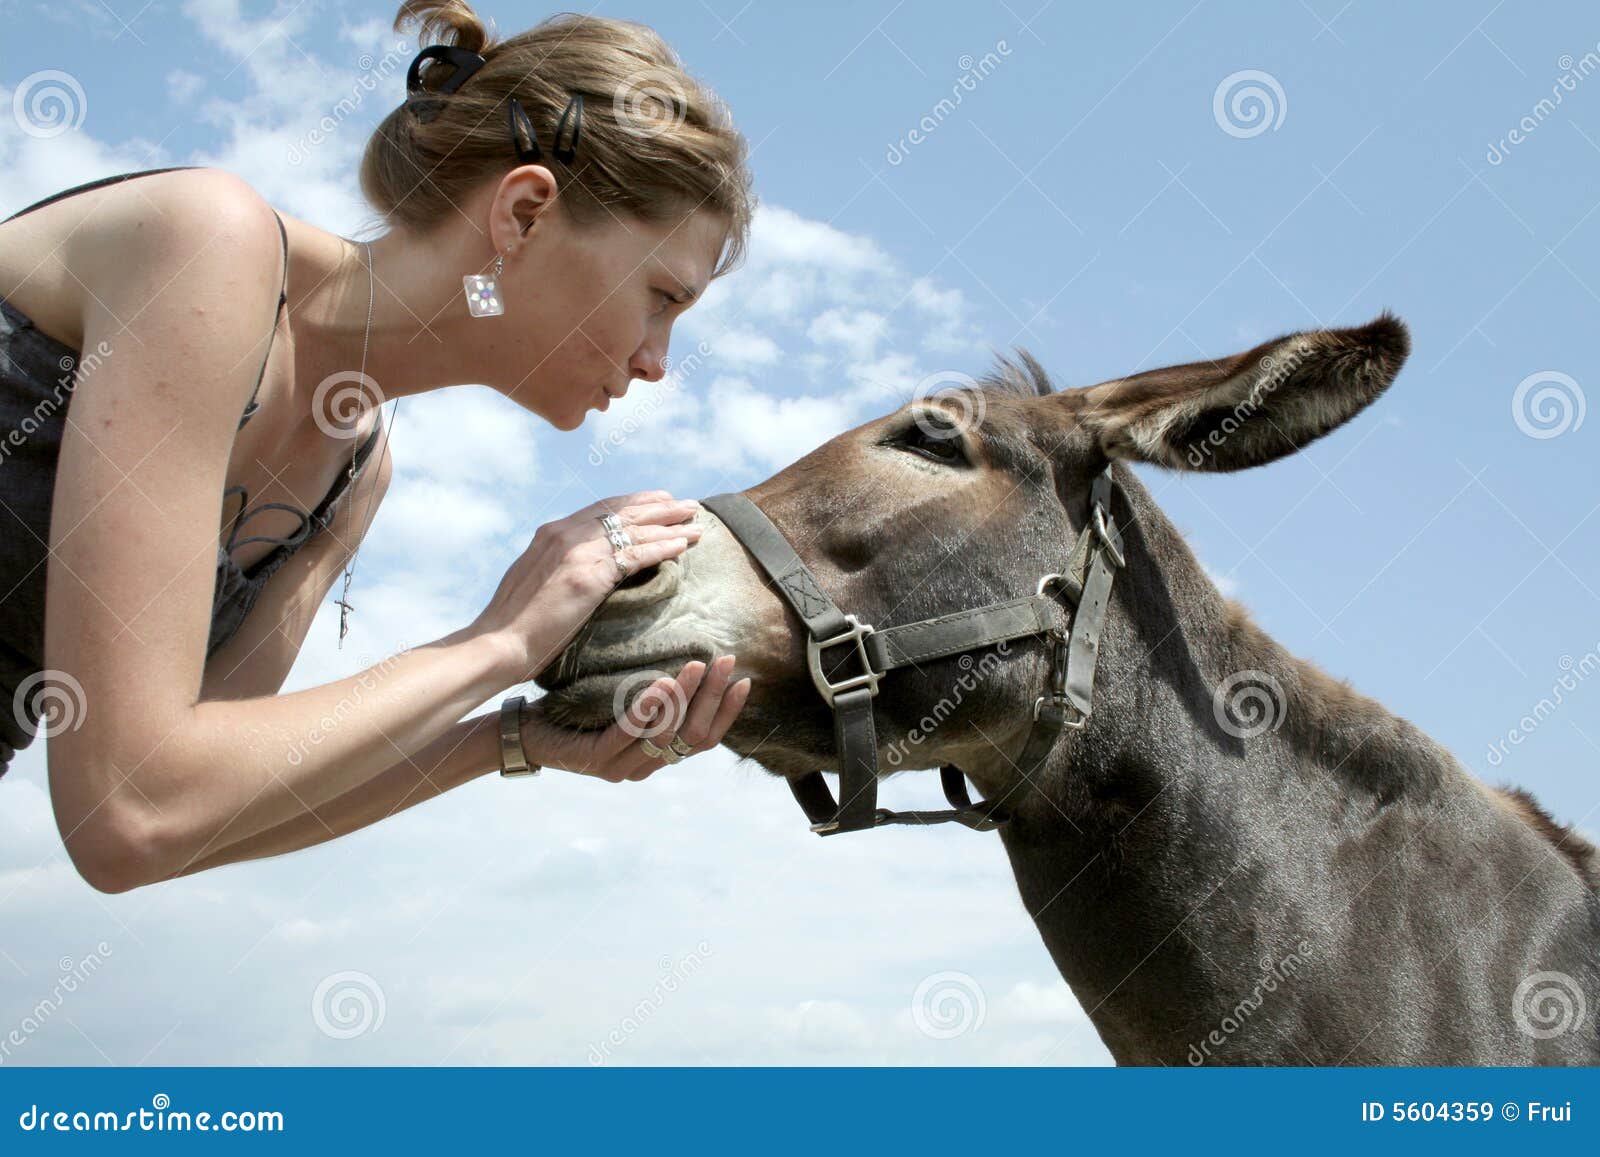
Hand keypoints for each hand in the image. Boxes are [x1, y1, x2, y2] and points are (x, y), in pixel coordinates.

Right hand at [475, 489, 702, 678]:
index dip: (635, 502)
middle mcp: (565, 533)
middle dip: (660, 506)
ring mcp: (577, 552)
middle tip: (688, 505)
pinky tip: (682, 546)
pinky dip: (663, 548)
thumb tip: (578, 568)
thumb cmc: (515, 625)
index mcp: (551, 532)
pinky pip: (637, 555)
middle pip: (624, 511)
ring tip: (696, 522)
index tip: (659, 499)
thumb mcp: (535, 581)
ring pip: (635, 529)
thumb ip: (558, 566)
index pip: (602, 508)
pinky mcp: (589, 575)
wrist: (499, 643)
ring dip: (671, 524)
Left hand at [520, 655, 750, 782]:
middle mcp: (644, 768)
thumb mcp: (622, 701)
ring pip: (667, 734)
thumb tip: (687, 656)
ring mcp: (621, 767)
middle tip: (723, 661)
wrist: (524, 731)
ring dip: (685, 697)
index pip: (705, 739)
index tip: (742, 680)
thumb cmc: (575, 712)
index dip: (727, 712)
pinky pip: (630, 733)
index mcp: (656, 757)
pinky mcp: (596, 759)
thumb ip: (654, 696)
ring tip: (692, 665)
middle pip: (694, 737)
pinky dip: (649, 708)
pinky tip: (659, 683)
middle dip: (713, 697)